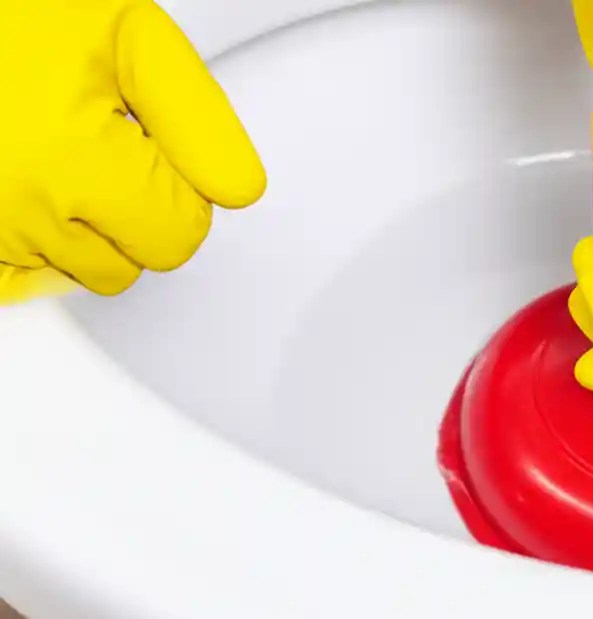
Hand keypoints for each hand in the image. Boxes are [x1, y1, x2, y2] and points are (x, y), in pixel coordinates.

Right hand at [0, 0, 264, 303]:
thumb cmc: (25, 18)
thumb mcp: (131, 39)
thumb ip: (196, 118)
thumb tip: (238, 189)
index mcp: (72, 158)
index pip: (179, 233)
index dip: (181, 191)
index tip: (159, 155)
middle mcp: (22, 208)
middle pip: (132, 263)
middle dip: (139, 215)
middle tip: (111, 154)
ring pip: (80, 272)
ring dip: (87, 230)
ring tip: (64, 161)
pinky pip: (22, 284)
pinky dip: (39, 251)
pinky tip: (39, 201)